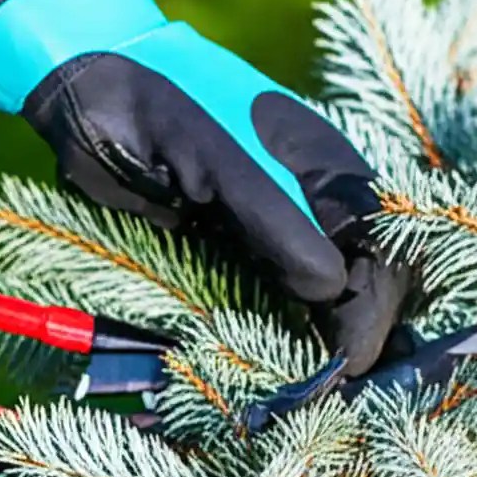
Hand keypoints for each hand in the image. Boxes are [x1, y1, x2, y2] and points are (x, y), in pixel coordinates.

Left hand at [0, 0, 408, 374]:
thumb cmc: (169, 110)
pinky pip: (266, 297)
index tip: (349, 363)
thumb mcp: (230, 165)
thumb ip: (283, 227)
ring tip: (306, 388)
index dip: (373, 310)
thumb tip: (330, 293)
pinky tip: (266, 361)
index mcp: (331, 172)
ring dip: (314, 341)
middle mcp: (312, 204)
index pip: (383, 251)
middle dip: (351, 334)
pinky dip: (271, 331)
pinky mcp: (230, 249)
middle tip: (331, 388)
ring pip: (315, 296)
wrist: (92, 88)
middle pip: (359, 280)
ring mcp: (272, 229)